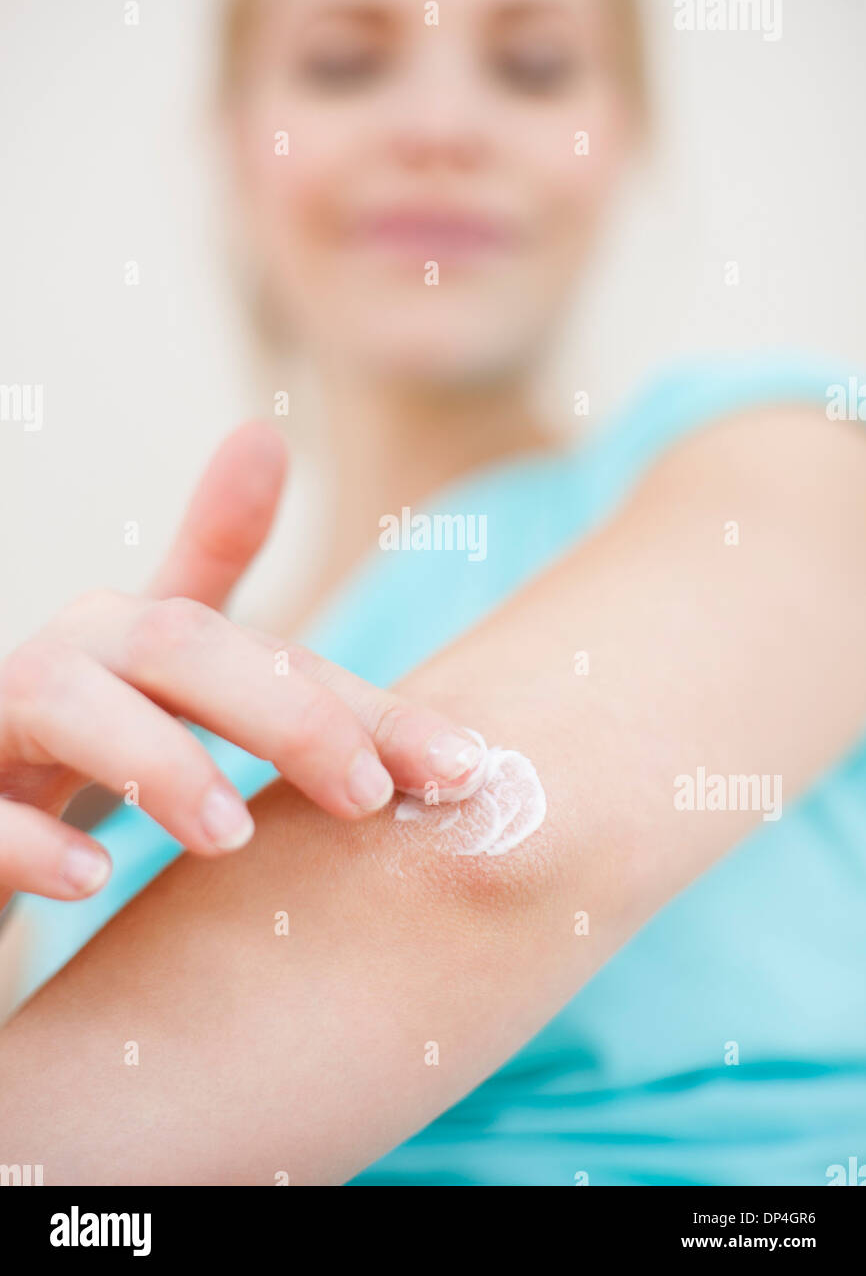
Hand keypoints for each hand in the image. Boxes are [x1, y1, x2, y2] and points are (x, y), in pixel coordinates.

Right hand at [0, 423, 482, 907]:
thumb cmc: (70, 739)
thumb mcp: (148, 665)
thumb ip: (212, 571)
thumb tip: (262, 431)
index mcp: (127, 634)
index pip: (262, 652)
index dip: (362, 705)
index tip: (460, 765)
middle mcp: (61, 660)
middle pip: (172, 643)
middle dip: (281, 711)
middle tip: (366, 797)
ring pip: (56, 698)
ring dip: (154, 758)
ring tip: (232, 834)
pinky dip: (21, 839)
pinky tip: (90, 878)